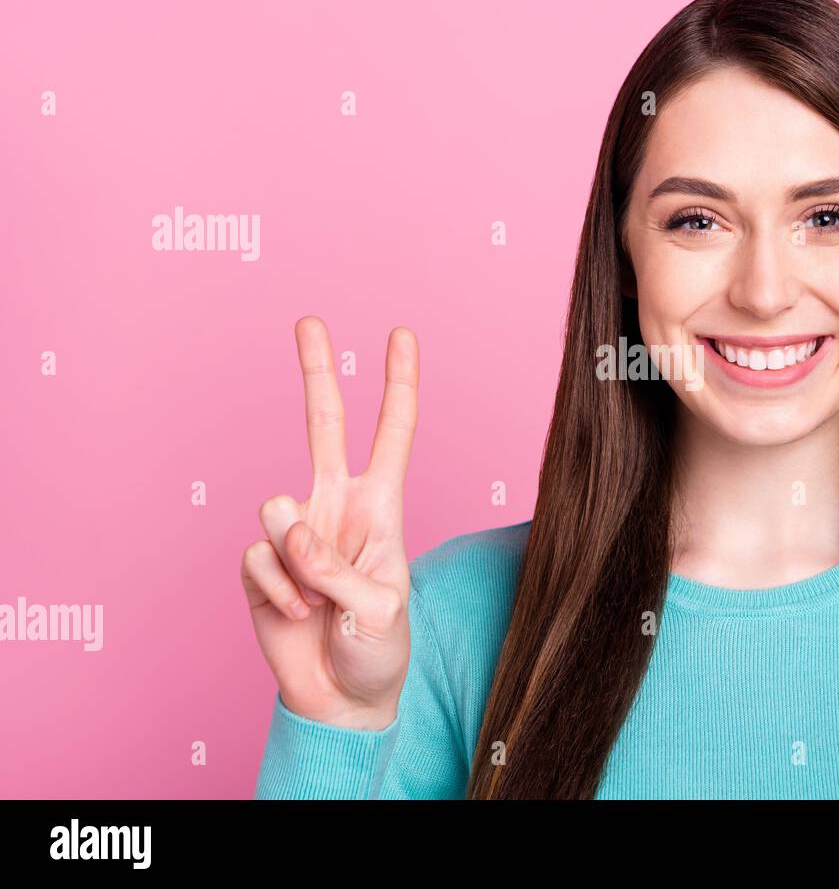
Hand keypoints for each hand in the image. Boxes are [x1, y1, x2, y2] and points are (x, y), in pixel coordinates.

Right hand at [240, 316, 418, 730]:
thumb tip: (285, 521)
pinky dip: (277, 591)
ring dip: (300, 563)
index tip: (402, 334)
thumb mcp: (382, 609)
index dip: (399, 385)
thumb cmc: (380, 650)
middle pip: (324, 426)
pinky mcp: (259, 565)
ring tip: (322, 602)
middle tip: (310, 320)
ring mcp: (295, 534)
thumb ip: (337, 564)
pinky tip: (296, 613)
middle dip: (318, 372)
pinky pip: (256, 559)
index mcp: (381, 506)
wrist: (341, 698)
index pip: (393, 433)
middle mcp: (336, 507)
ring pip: (278, 510)